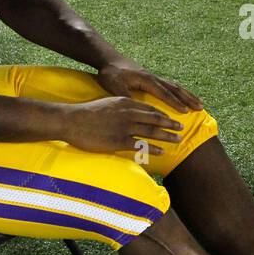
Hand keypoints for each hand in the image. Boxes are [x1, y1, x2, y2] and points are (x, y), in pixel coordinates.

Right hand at [65, 96, 184, 156]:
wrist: (72, 120)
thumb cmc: (87, 113)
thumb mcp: (108, 103)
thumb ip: (122, 107)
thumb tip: (131, 112)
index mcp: (125, 102)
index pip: (149, 108)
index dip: (162, 114)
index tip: (171, 118)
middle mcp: (128, 113)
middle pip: (155, 119)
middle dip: (170, 124)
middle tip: (181, 128)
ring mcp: (124, 127)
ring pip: (151, 131)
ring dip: (167, 136)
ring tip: (178, 140)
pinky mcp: (118, 141)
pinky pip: (141, 145)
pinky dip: (154, 148)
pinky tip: (163, 152)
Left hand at [97, 60, 202, 113]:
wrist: (108, 58)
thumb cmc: (111, 72)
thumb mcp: (115, 86)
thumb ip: (126, 96)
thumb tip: (138, 108)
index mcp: (146, 80)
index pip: (164, 93)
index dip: (175, 103)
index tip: (185, 112)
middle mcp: (153, 78)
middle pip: (175, 88)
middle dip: (188, 98)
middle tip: (201, 107)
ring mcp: (153, 77)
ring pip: (174, 86)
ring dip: (187, 95)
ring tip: (199, 103)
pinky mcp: (151, 78)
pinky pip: (170, 85)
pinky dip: (179, 92)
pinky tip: (183, 96)